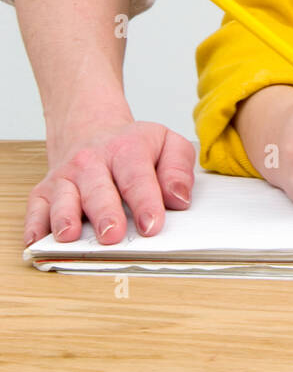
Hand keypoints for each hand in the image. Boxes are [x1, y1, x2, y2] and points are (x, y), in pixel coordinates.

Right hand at [23, 120, 196, 246]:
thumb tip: (179, 198)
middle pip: (98, 189)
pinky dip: (35, 225)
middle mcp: (93, 161)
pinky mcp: (44, 191)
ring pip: (63, 198)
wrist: (92, 131)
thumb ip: (178, 169)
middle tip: (112, 234)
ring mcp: (67, 177)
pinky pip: (36, 208)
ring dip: (66, 217)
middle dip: (105, 213)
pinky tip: (38, 240)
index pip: (137, 176)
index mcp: (127, 149)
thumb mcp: (167, 144)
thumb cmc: (133, 148)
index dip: (145, 201)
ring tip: (70, 235)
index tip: (151, 225)